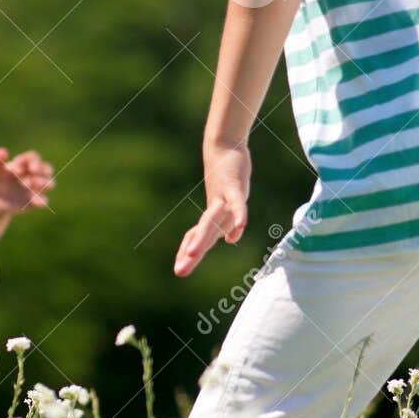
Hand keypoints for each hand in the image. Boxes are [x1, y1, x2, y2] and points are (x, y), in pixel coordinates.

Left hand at [0, 148, 55, 218]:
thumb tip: (3, 150)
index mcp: (26, 164)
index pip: (33, 158)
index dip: (27, 161)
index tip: (16, 170)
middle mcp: (35, 174)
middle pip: (47, 168)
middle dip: (41, 169)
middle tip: (33, 170)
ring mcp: (37, 188)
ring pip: (49, 183)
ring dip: (44, 183)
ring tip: (33, 184)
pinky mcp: (35, 201)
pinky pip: (44, 200)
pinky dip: (42, 201)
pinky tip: (38, 203)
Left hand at [174, 143, 250, 276]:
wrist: (224, 145)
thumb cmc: (226, 176)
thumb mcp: (227, 201)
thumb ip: (227, 221)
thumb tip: (229, 240)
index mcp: (211, 215)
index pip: (196, 236)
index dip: (188, 252)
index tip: (179, 270)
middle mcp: (214, 209)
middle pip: (201, 234)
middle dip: (191, 253)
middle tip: (179, 272)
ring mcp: (223, 197)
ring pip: (212, 221)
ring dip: (203, 238)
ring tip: (193, 254)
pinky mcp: (234, 185)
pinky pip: (237, 203)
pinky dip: (238, 215)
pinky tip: (239, 230)